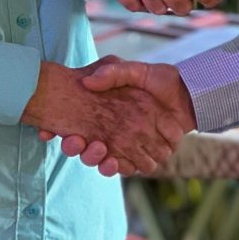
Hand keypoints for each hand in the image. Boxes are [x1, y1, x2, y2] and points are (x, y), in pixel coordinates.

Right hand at [22, 60, 186, 177]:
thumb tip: (87, 81)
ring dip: (92, 158)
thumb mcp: (136, 71)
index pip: (74, 123)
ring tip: (96, 150)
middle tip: (72, 140)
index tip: (47, 131)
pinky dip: (114, 167)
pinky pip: (121, 168)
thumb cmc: (163, 81)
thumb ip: (113, 73)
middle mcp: (110, 130)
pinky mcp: (140, 156)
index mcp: (105, 111)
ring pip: (98, 159)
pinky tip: (112, 161)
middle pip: (81, 145)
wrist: (192, 96)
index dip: (58, 129)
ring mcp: (124, 145)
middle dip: (73, 146)